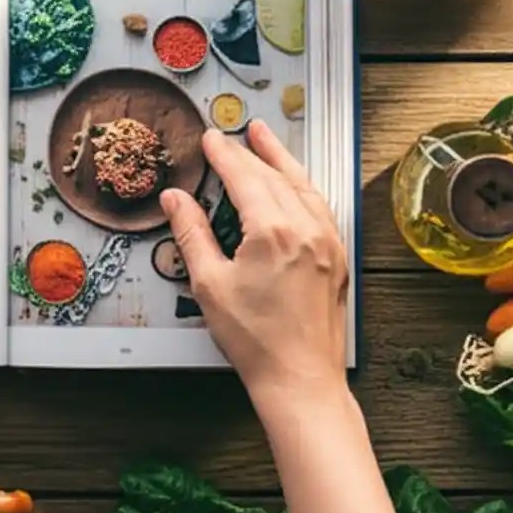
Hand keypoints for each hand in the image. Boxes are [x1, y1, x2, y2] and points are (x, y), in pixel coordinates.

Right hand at [160, 120, 348, 401]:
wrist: (299, 379)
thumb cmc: (256, 340)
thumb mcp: (209, 284)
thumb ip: (192, 233)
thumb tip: (176, 199)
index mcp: (273, 231)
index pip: (245, 177)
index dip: (224, 154)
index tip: (211, 139)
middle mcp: (306, 229)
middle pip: (275, 176)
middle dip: (251, 151)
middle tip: (234, 134)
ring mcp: (327, 242)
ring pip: (304, 185)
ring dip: (282, 160)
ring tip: (267, 140)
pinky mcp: (336, 258)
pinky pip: (320, 207)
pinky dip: (303, 186)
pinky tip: (295, 184)